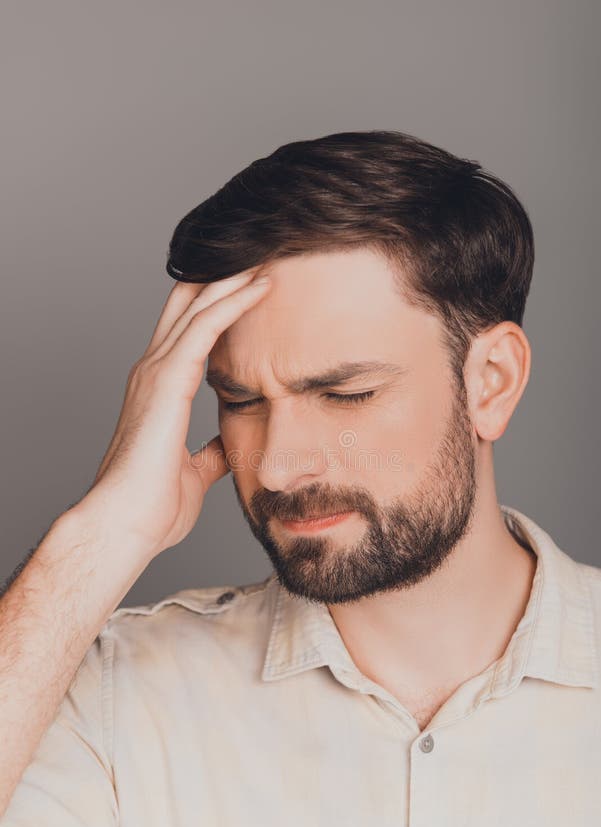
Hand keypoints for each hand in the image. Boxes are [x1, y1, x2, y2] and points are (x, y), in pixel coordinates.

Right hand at [77, 267, 269, 557]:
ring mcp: (156, 372)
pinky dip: (234, 303)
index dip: (216, 302)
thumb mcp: (194, 471)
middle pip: (188, 304)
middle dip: (223, 276)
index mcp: (159, 389)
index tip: (251, 284)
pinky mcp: (167, 380)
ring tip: (267, 257)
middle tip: (260, 254)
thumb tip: (229, 448)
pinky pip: (205, 327)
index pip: (188, 329)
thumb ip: (210, 453)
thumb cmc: (152, 505)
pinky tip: (261, 287)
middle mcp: (153, 370)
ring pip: (197, 305)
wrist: (126, 525)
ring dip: (233, 279)